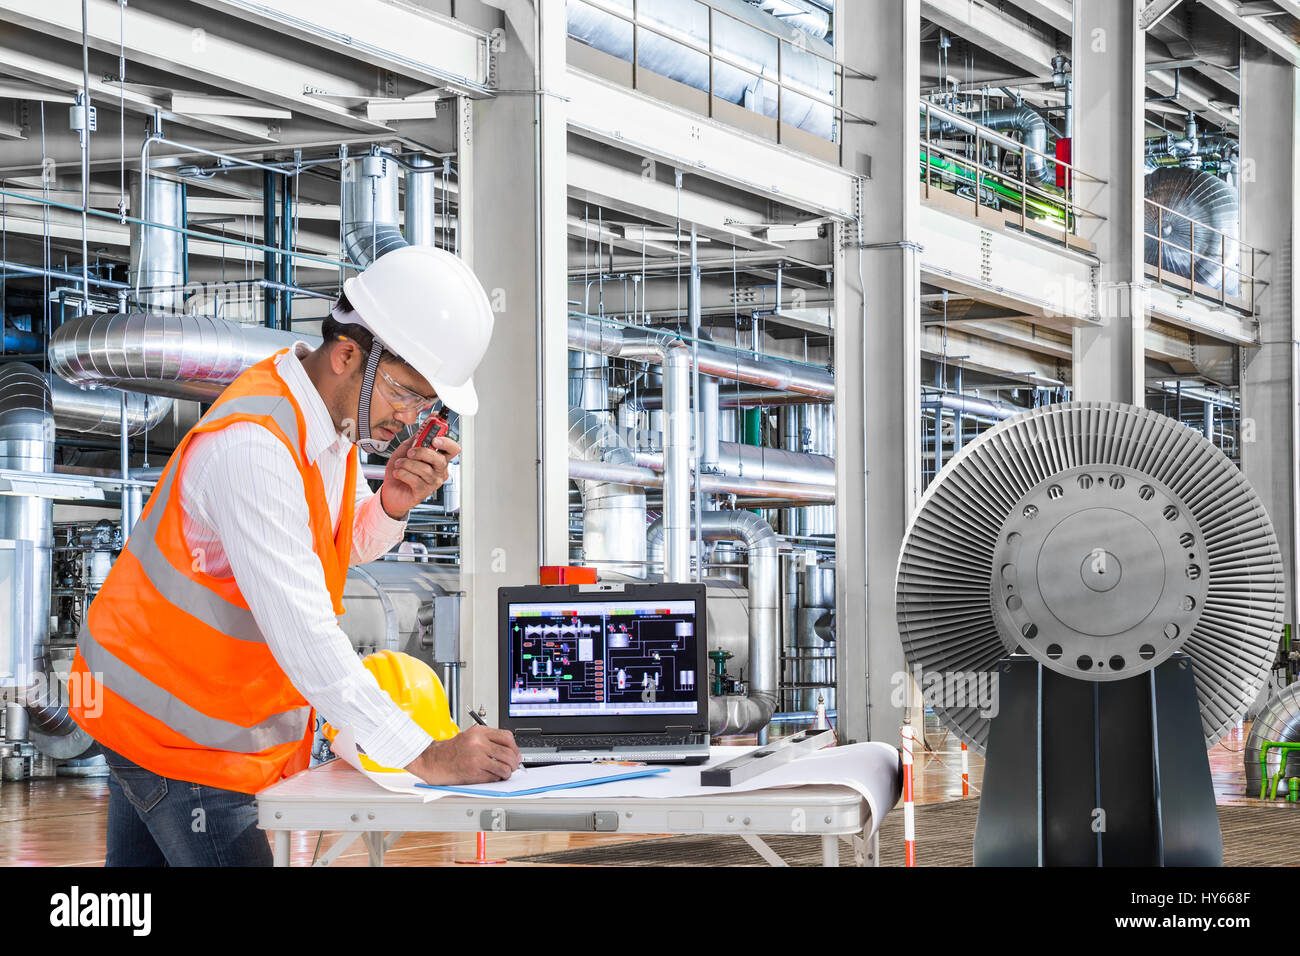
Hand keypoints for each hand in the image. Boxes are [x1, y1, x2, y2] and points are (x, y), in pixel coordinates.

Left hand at [379, 433, 460, 519]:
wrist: (390, 489)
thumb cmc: (400, 470)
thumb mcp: (407, 448)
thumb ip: (417, 437)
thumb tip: (428, 421)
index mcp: (438, 458)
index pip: (452, 449)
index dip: (446, 442)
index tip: (434, 438)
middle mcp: (439, 471)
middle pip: (440, 459)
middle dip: (423, 453)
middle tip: (410, 452)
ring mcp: (433, 482)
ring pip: (424, 469)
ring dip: (406, 464)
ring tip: (398, 464)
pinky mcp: (424, 492)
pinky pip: (415, 479)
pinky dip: (402, 473)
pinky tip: (398, 473)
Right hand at [404, 726, 521, 784]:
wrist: (431, 760)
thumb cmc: (449, 751)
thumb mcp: (469, 737)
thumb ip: (488, 741)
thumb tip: (509, 752)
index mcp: (479, 732)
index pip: (507, 737)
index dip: (515, 748)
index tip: (516, 754)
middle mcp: (478, 743)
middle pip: (508, 753)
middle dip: (514, 763)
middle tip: (513, 766)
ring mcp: (476, 758)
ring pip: (504, 767)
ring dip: (507, 773)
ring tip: (503, 773)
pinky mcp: (473, 772)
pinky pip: (494, 777)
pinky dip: (496, 779)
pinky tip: (492, 777)